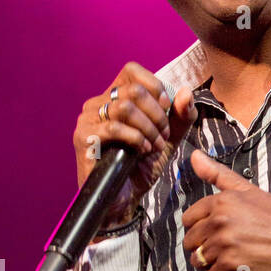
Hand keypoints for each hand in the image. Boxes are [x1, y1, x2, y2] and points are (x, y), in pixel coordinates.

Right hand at [72, 61, 197, 227]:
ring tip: (153, 146)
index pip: (132, 70)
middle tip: (163, 135)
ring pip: (125, 108)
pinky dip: (136, 139)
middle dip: (157, 114)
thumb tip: (186, 92)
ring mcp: (88, 120)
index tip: (167, 110)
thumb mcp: (168, 139)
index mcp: (115, 97)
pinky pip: (114, 128)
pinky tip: (142, 152)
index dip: (154, 87)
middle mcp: (98, 103)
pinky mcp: (84, 138)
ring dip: (148, 128)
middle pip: (133, 89)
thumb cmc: (141, 167)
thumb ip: (180, 117)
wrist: (125, 199)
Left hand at [182, 149, 270, 270]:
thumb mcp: (252, 192)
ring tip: (239, 258)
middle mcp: (219, 220)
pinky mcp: (230, 266)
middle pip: (191, 242)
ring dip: (216, 264)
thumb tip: (195, 156)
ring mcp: (224, 244)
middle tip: (233, 248)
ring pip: (199, 261)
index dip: (202, 229)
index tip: (221, 233)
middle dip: (207, 248)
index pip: (188, 219)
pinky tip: (244, 270)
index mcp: (222, 201)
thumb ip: (220, 176)